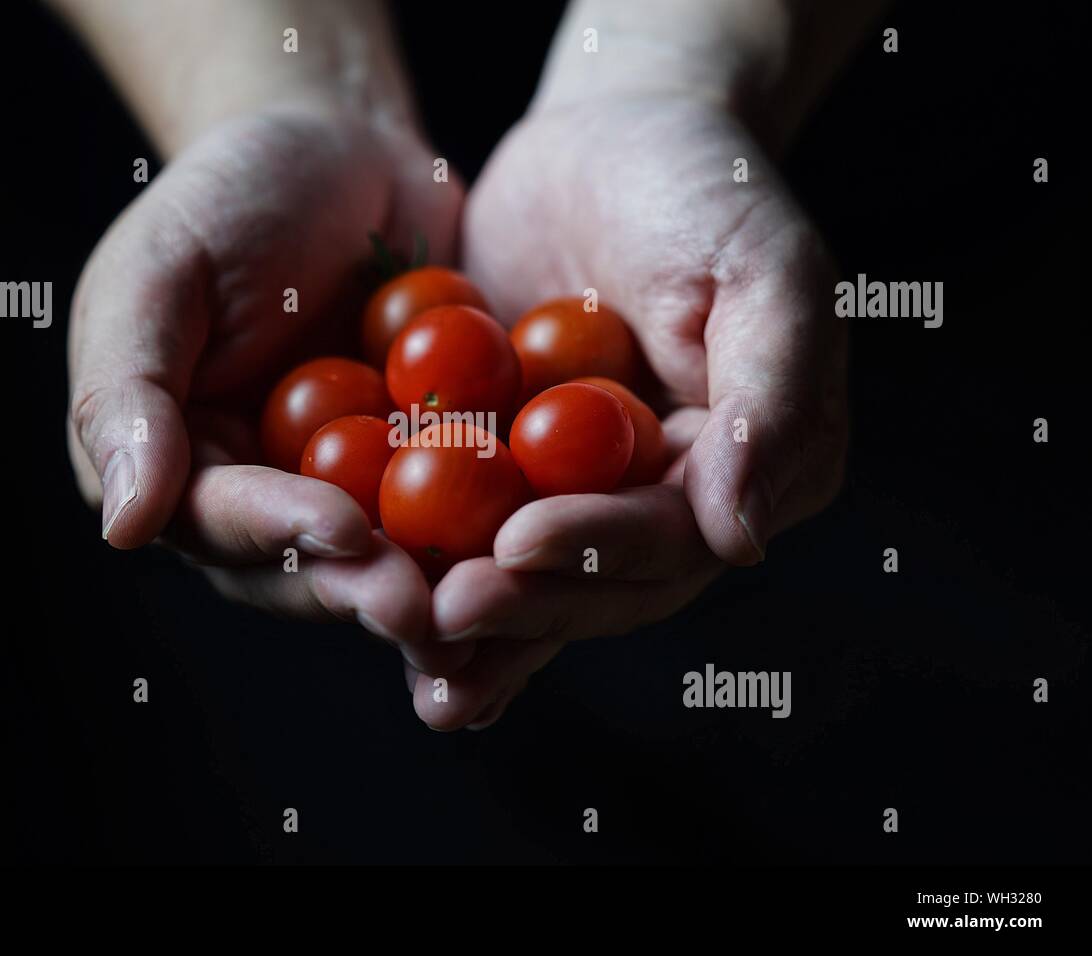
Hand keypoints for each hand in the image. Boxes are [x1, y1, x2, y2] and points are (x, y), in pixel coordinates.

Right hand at [66, 107, 473, 673]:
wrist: (346, 150)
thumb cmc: (234, 193)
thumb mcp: (157, 271)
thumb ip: (128, 391)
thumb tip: (123, 525)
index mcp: (179, 465)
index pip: (219, 519)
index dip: (280, 533)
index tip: (344, 532)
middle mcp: (262, 495)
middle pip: (305, 566)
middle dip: (362, 586)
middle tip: (422, 606)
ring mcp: (348, 490)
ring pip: (386, 560)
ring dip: (432, 585)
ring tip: (485, 597)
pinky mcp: (424, 470)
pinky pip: (457, 513)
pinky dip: (491, 534)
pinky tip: (540, 546)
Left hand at [407, 92, 846, 728]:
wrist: (609, 135)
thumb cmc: (702, 190)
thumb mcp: (763, 270)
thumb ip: (769, 395)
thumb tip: (743, 536)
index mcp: (738, 473)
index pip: (674, 537)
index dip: (600, 549)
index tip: (521, 544)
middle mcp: (662, 502)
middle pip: (596, 581)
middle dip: (523, 603)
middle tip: (443, 613)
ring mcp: (580, 491)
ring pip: (530, 574)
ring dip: (474, 622)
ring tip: (409, 651)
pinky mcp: (508, 469)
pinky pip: (468, 524)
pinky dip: (427, 562)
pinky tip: (371, 591)